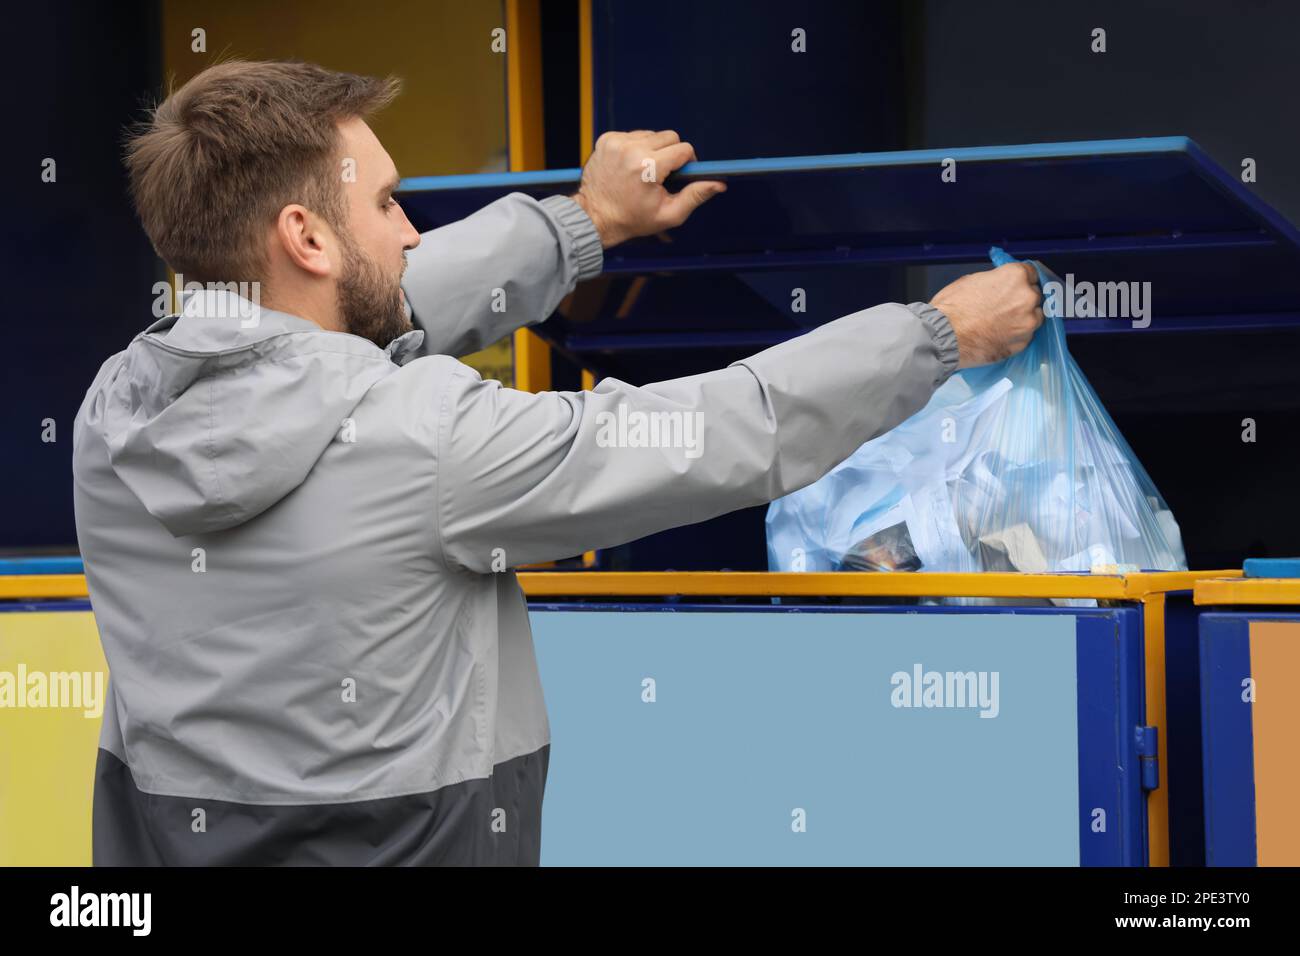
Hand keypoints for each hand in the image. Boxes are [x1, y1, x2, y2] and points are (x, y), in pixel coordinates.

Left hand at [570, 130, 725, 247]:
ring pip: (652, 134)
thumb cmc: (633, 219)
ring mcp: (616, 142)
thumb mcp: (669, 214)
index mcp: (648, 166)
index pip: (684, 149)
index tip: (680, 175)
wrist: (595, 217)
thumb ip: (695, 196)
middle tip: (662, 175)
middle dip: (671, 154)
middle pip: (670, 136)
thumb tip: (719, 183)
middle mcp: (631, 149)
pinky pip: (633, 135)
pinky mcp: (606, 139)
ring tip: (643, 172)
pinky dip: (636, 147)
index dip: (687, 163)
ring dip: (653, 150)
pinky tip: (630, 166)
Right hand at [930, 262, 1043, 367]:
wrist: (943, 338)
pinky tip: (999, 335)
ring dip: (1023, 318)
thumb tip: (998, 285)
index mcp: (1015, 276)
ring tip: (1001, 323)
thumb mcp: (970, 281)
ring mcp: (1027, 322)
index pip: (1030, 273)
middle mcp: (1027, 297)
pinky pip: (1025, 336)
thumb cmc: (951, 309)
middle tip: (1003, 307)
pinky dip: (1016, 336)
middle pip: (1034, 295)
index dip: (1019, 280)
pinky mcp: (1022, 343)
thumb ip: (993, 281)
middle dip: (1021, 299)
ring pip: (1034, 317)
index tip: (1014, 287)